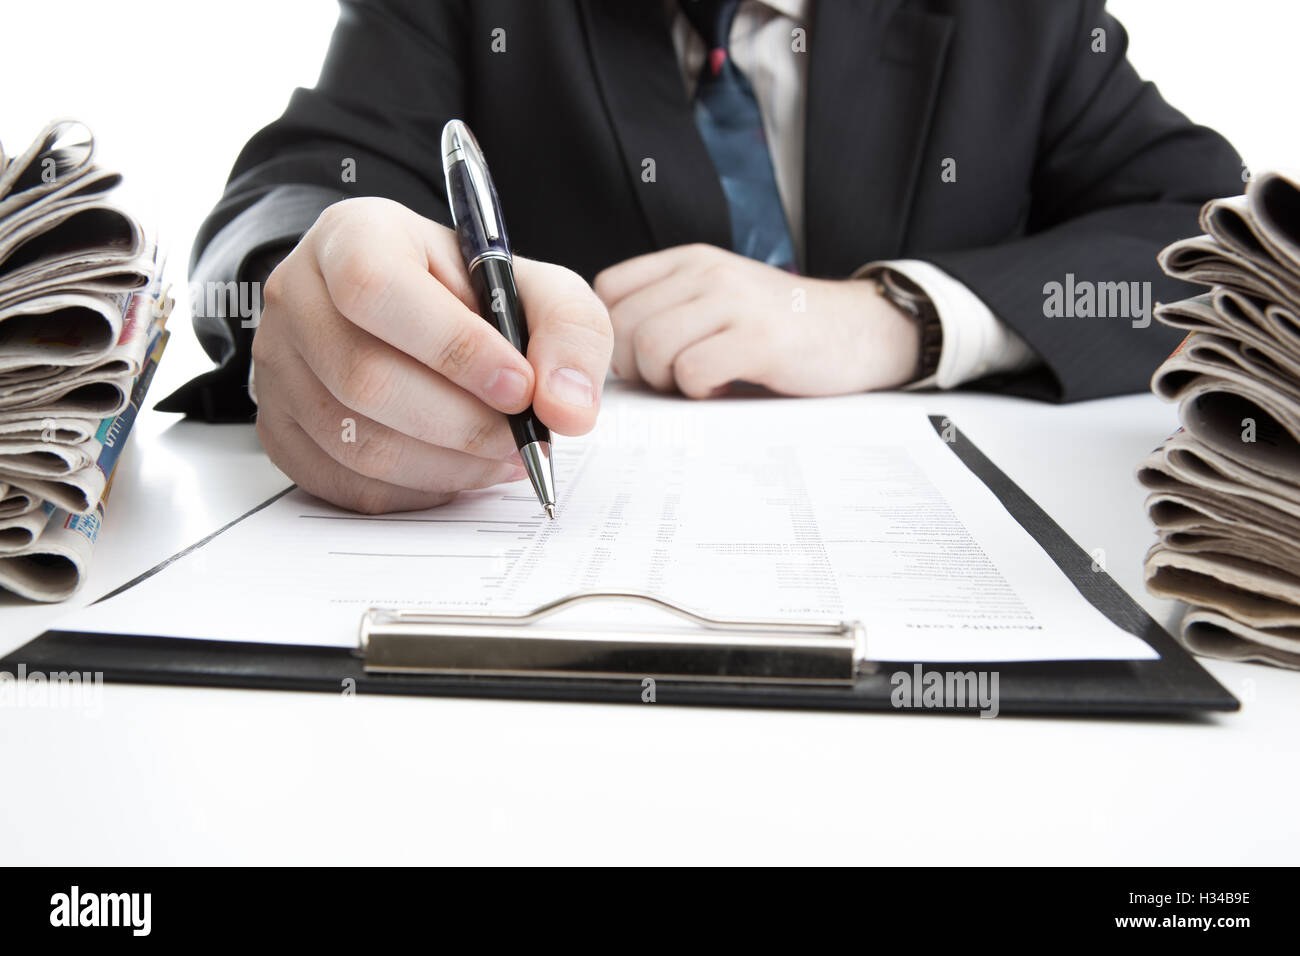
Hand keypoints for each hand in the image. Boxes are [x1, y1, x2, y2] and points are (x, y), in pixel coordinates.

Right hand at [251, 197, 611, 512]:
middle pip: (363, 378)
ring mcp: (277, 368)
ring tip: (500, 457)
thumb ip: (570, 334)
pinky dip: (415, 490)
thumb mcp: (538, 289)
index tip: (518, 386)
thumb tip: (566, 408)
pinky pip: (345, 484)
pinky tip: (458, 469)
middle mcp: (297, 296)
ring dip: (445, 465)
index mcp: (354, 236)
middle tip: (521, 438)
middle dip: (462, 423)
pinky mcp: (280, 431)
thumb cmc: (473, 298)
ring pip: (354, 441)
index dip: (452, 347)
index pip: (376, 287)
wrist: (415, 319)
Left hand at [595, 244, 920, 397]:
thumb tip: (607, 357)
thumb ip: (669, 309)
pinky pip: (692, 371)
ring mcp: (734, 301)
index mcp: (690, 259)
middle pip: (625, 326)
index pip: (609, 290)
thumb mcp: (719, 298)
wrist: (861, 331)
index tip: (644, 360)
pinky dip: (701, 391)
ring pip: (651, 349)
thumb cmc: (782, 329)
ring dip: (670, 382)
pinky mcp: (759, 338)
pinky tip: (728, 386)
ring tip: (705, 381)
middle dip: (640, 369)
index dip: (613, 335)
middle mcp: (707, 271)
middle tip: (677, 379)